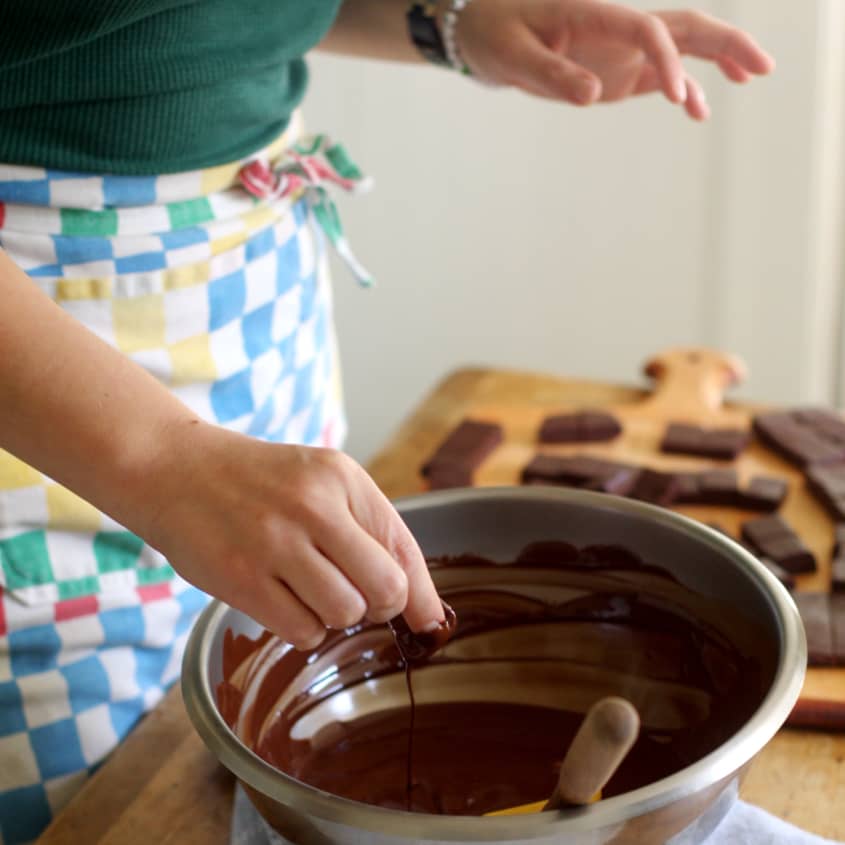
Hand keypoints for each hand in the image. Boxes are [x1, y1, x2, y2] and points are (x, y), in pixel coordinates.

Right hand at [138, 421, 443, 648]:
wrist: (177, 469)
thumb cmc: (259, 483)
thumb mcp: (320, 482)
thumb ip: (368, 530)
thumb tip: (421, 607)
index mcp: (342, 478)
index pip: (404, 547)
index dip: (424, 596)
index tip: (430, 623)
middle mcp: (314, 506)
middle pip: (385, 589)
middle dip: (380, 607)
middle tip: (359, 599)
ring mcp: (275, 543)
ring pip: (345, 613)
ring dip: (336, 616)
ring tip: (309, 590)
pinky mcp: (241, 578)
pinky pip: (302, 630)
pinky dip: (302, 628)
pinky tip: (284, 600)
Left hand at [455, 0, 774, 119]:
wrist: (481, 36)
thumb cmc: (494, 34)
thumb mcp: (513, 56)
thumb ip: (552, 74)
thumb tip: (592, 96)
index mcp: (594, 14)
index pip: (647, 28)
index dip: (668, 59)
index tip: (677, 98)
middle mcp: (616, 28)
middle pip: (683, 26)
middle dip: (725, 42)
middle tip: (763, 67)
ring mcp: (619, 50)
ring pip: (681, 46)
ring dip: (717, 59)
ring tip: (753, 77)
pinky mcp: (615, 71)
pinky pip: (658, 76)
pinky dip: (683, 89)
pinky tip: (699, 111)